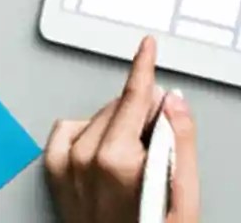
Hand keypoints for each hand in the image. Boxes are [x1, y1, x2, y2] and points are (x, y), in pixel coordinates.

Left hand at [43, 37, 200, 222]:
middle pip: (122, 106)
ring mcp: (66, 168)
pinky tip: (103, 147)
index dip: (144, 67)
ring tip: (135, 158)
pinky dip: (86, 131)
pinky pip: (67, 132)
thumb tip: (174, 102)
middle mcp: (85, 159)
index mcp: (117, 158)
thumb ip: (181, 140)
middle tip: (161, 146)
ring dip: (118, 124)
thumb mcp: (185, 194)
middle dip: (145, 113)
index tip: (147, 46)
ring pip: (98, 117)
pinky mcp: (55, 176)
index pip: (135, 97)